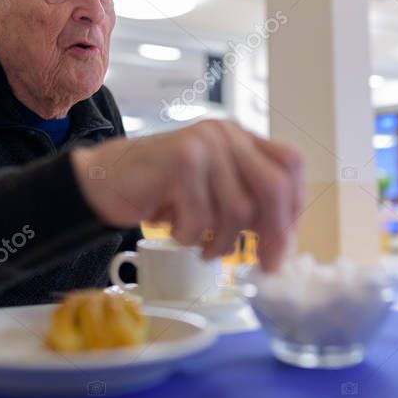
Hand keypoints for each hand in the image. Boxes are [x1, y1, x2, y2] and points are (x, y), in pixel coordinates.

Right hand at [70, 120, 302, 271]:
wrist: (103, 182)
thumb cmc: (160, 192)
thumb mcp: (212, 193)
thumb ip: (247, 204)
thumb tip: (284, 246)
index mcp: (238, 137)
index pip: (289, 163)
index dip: (294, 205)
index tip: (283, 240)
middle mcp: (225, 134)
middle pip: (273, 187)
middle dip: (272, 234)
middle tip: (262, 264)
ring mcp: (203, 144)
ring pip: (237, 211)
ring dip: (221, 241)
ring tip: (203, 245)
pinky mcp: (180, 160)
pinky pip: (202, 218)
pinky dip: (189, 237)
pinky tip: (173, 229)